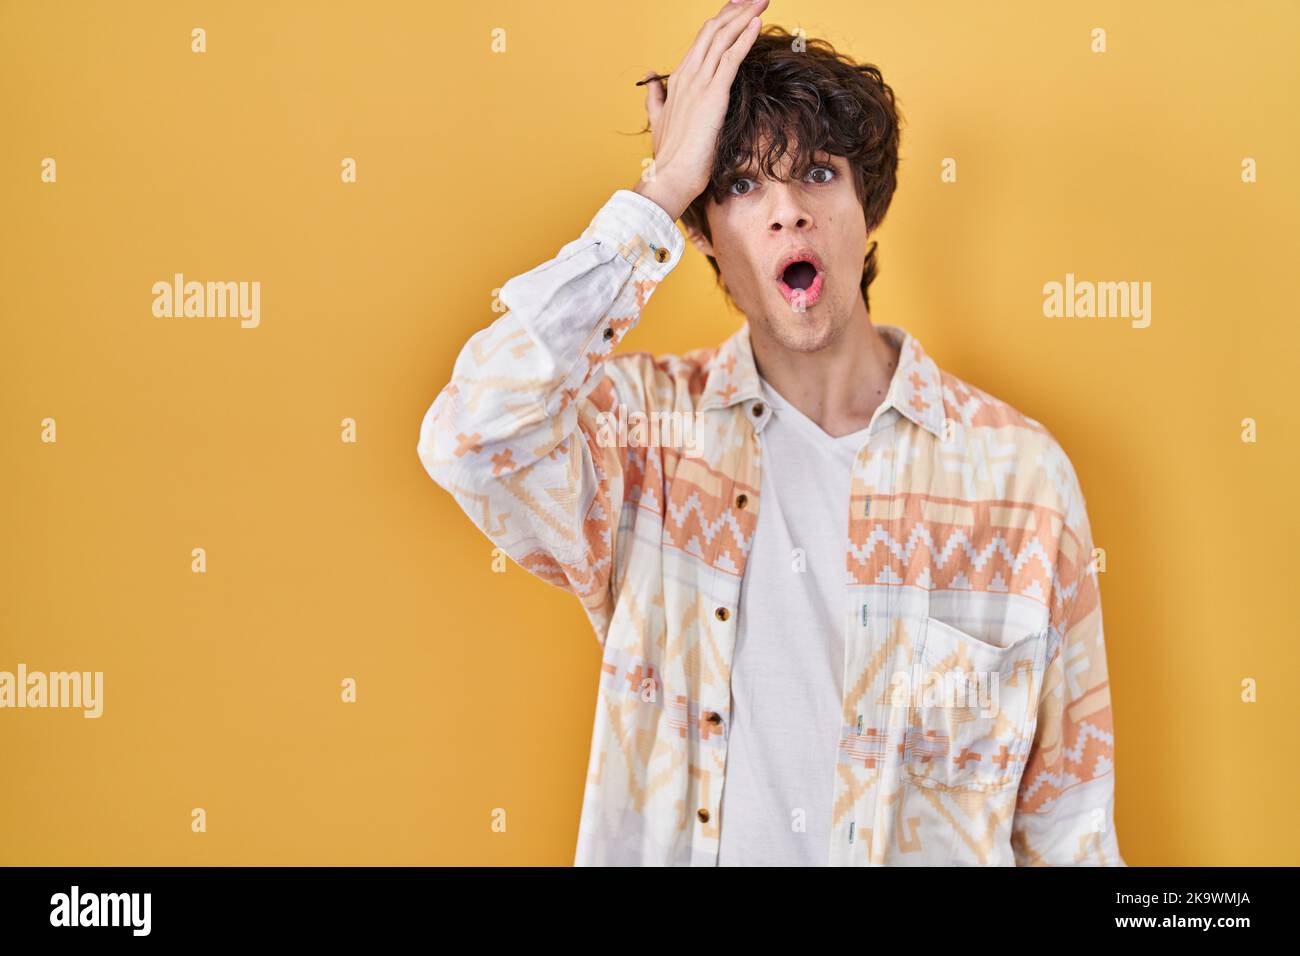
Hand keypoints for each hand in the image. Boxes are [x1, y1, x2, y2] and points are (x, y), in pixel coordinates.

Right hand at [634, 0, 768, 220]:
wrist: (671, 175)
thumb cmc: (670, 154)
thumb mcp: (657, 119)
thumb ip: (655, 96)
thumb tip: (650, 76)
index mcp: (678, 79)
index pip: (703, 39)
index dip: (722, 21)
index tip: (738, 7)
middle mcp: (688, 75)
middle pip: (713, 30)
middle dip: (736, 9)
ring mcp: (700, 83)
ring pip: (723, 38)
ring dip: (744, 16)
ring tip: (760, 1)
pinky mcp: (713, 94)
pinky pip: (732, 57)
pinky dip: (745, 37)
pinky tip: (757, 22)